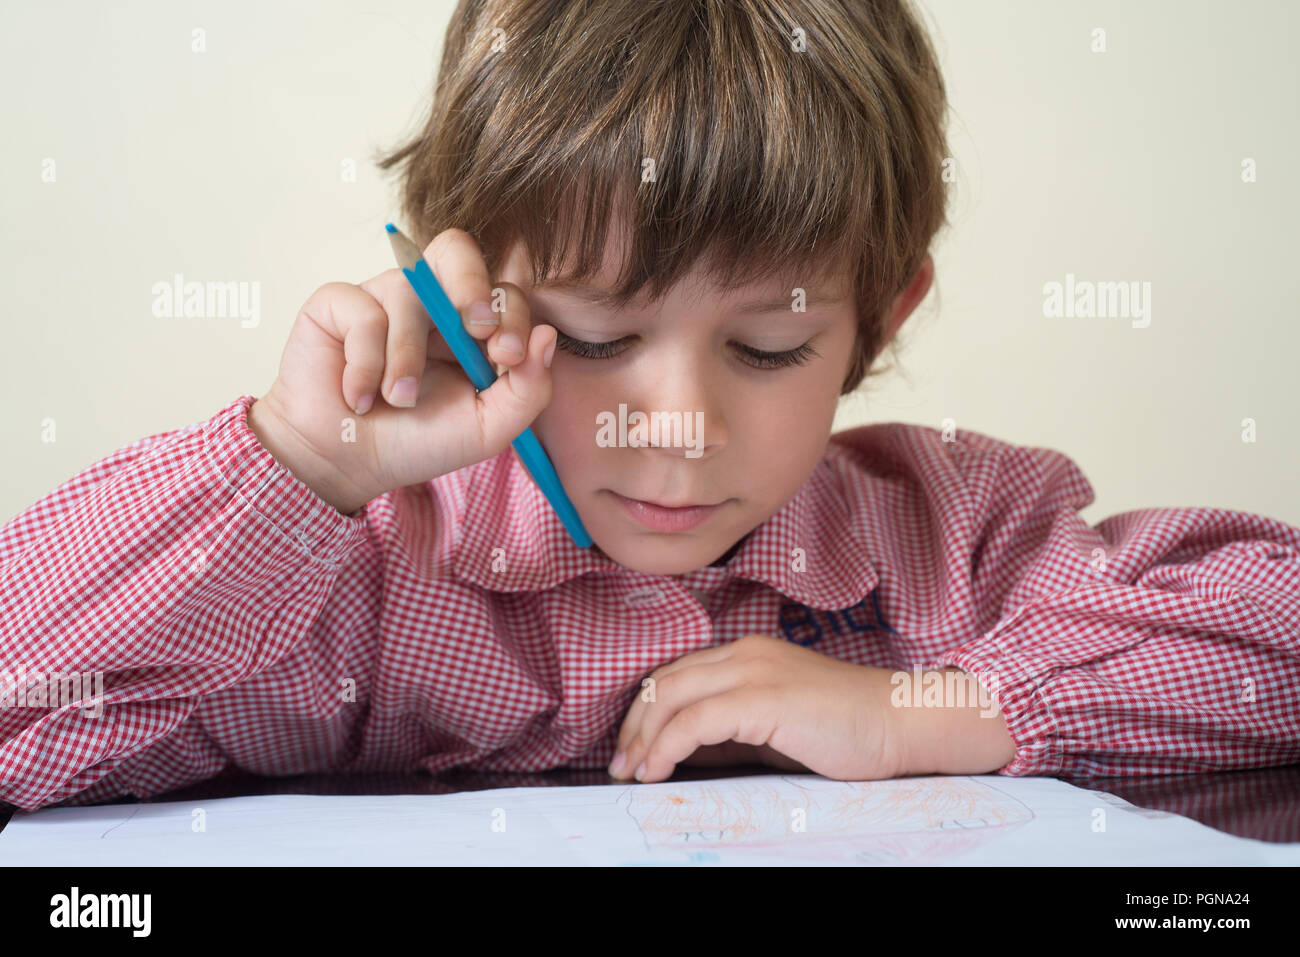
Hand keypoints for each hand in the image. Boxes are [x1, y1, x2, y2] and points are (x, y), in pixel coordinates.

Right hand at [250, 228, 557, 513]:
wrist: (348, 464)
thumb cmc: (418, 441)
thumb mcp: (487, 427)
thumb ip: (528, 388)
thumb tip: (546, 336)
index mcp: (470, 326)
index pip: (502, 292)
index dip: (511, 314)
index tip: (507, 356)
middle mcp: (428, 302)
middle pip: (456, 249)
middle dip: (471, 285)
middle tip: (475, 328)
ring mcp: (383, 298)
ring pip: (407, 295)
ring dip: (407, 357)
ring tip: (399, 400)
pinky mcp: (338, 304)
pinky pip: (363, 313)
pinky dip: (365, 364)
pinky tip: (358, 397)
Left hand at [608, 634, 909, 783]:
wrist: (899, 724)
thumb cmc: (846, 731)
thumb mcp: (773, 729)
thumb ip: (729, 733)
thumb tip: (680, 753)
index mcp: (747, 653)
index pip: (676, 674)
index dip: (645, 712)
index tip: (632, 752)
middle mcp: (745, 653)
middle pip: (664, 681)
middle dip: (634, 726)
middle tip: (621, 766)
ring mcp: (754, 670)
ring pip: (671, 695)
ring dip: (643, 738)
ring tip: (632, 773)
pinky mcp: (763, 697)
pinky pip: (696, 720)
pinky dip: (667, 746)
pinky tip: (659, 770)